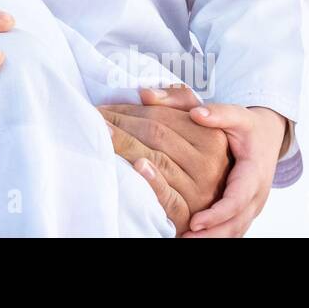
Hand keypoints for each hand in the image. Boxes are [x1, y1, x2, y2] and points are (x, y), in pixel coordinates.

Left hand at [99, 85, 229, 234]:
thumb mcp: (200, 128)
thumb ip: (180, 103)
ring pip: (159, 160)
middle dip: (122, 123)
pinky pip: (170, 197)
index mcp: (212, 138)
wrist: (213, 211)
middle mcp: (209, 164)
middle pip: (157, 135)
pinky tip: (138, 166)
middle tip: (95, 118)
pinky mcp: (188, 214)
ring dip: (126, 145)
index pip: (163, 117)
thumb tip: (146, 93)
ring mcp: (200, 190)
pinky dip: (153, 180)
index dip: (131, 109)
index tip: (104, 107)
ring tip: (103, 134)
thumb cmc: (199, 162)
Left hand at [181, 104, 286, 236]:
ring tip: (184, 239)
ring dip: (213, 238)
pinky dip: (216, 235)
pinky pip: (233, 228)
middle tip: (184, 238)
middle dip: (212, 235)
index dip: (217, 214)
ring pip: (236, 231)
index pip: (237, 201)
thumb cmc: (249, 126)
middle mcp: (256, 194)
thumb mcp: (237, 115)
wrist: (268, 135)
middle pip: (236, 224)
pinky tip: (195, 237)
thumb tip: (196, 113)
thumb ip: (218, 113)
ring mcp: (252, 205)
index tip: (195, 221)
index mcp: (254, 174)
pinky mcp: (245, 209)